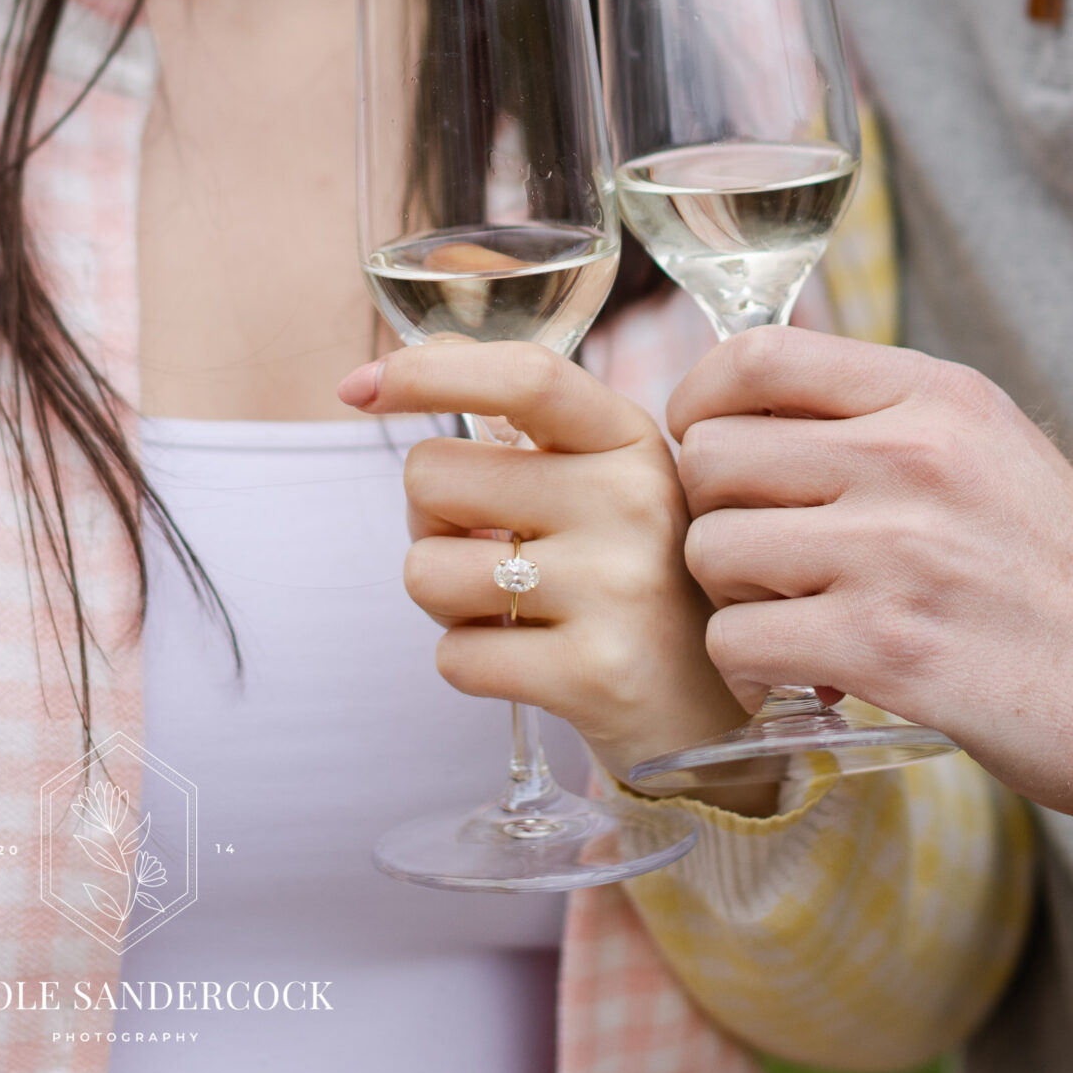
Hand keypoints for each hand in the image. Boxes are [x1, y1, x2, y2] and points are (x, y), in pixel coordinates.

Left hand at [338, 342, 762, 798]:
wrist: (711, 713)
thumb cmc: (631, 578)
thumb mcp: (607, 478)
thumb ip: (526, 418)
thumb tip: (407, 359)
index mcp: (629, 438)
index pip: (525, 376)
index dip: (429, 372)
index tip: (360, 386)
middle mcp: (630, 500)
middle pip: (433, 475)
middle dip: (432, 519)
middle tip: (492, 548)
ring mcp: (616, 588)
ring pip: (426, 571)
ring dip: (447, 600)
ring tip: (516, 608)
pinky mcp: (594, 675)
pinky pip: (453, 657)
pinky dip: (471, 663)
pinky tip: (532, 661)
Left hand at [668, 329, 1072, 851]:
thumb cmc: (1069, 579)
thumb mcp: (988, 449)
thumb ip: (884, 417)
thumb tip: (750, 404)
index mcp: (936, 394)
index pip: (754, 354)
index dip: (699, 402)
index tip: (708, 449)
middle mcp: (912, 455)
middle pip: (712, 453)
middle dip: (714, 514)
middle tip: (760, 561)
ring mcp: (898, 550)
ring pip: (712, 547)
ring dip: (731, 598)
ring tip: (790, 621)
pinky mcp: (890, 649)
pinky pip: (739, 640)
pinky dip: (752, 670)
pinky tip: (804, 679)